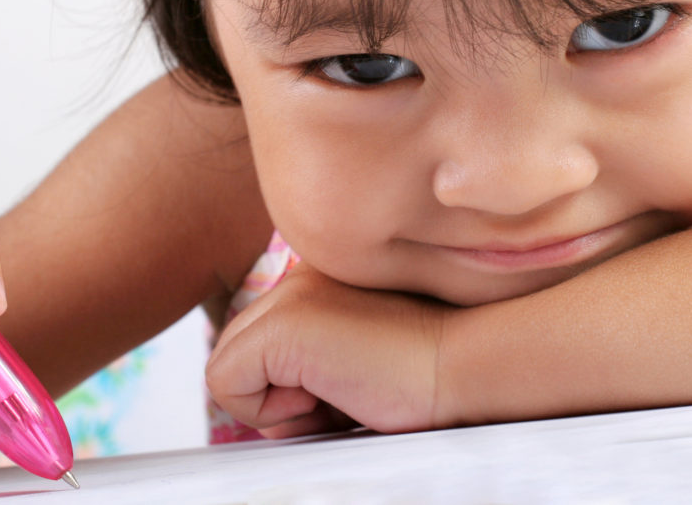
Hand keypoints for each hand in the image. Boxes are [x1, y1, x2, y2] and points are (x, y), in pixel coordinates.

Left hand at [206, 262, 450, 437]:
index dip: (287, 390)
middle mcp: (296, 280)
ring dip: (276, 405)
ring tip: (339, 392)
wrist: (467, 368)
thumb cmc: (424, 380)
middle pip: (237, 355)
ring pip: (227, 370)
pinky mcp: (283, 326)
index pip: (258, 346)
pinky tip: (330, 392)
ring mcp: (288, 296)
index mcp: (315, 283)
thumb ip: (311, 370)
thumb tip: (265, 410)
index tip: (346, 392)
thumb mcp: (354, 368)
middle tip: (339, 398)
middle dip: (275, 396)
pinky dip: (266, 412)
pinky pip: (224, 383)